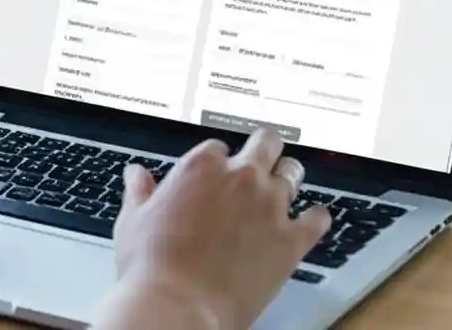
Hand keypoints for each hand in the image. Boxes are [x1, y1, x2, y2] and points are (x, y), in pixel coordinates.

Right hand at [105, 130, 331, 329]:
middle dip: (264, 149)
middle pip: (266, 143)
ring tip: (284, 185)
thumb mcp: (133, 221)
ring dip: (287, 177)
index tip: (217, 172)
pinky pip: (317, 219)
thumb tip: (136, 174)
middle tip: (262, 157)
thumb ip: (140, 191)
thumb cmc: (151, 268)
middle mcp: (242, 178)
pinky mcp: (291, 240)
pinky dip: (316, 217)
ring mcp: (270, 206)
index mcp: (202, 167)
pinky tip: (313, 219)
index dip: (219, 160)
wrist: (177, 307)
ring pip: (293, 172)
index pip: (219, 147)